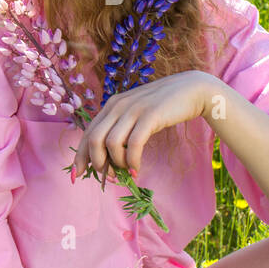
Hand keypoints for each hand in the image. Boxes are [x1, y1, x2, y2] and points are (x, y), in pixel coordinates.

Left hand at [71, 71, 220, 179]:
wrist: (191, 89)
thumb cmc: (162, 106)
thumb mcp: (136, 114)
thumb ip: (121, 128)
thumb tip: (108, 158)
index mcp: (111, 105)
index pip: (87, 133)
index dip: (80, 156)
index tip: (78, 175)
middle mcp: (118, 105)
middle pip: (94, 139)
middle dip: (97, 163)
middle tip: (110, 177)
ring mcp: (134, 109)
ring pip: (111, 143)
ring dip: (117, 163)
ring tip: (127, 172)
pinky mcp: (150, 115)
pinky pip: (134, 144)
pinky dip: (132, 161)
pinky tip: (136, 169)